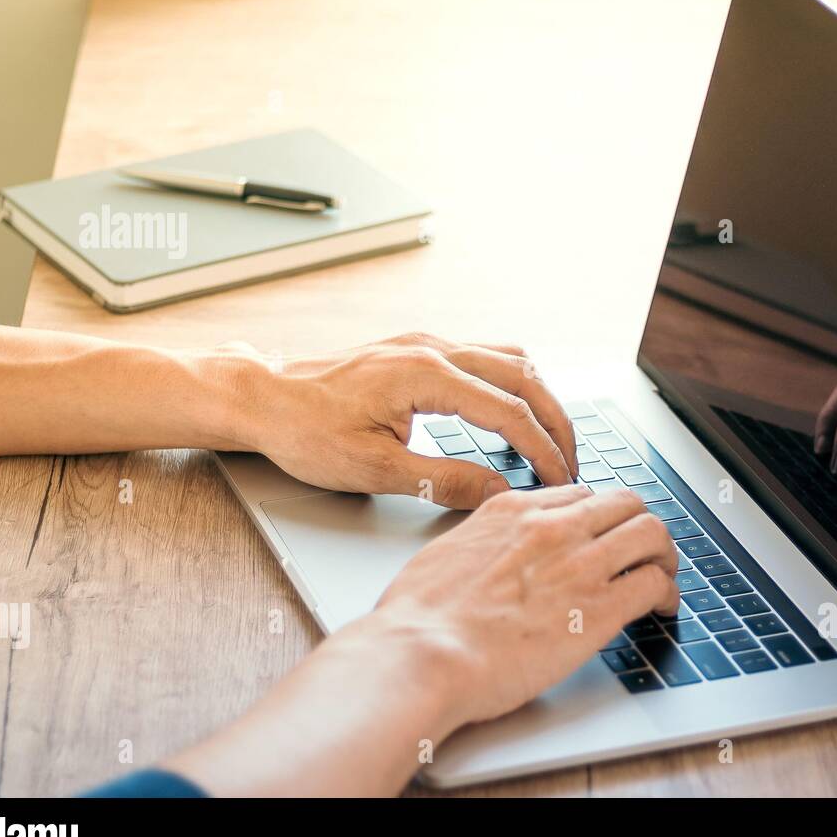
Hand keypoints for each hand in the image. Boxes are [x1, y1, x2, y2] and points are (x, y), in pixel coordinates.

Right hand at [163, 484, 678, 795]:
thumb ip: (481, 543)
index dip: (597, 516)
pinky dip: (668, 592)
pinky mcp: (600, 608)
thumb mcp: (446, 553)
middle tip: (645, 549)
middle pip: (624, 503)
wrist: (421, 654)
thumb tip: (490, 554)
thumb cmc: (418, 619)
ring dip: (664, 553)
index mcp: (512, 511)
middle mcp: (553, 527)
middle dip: (639, 524)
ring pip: (651, 533)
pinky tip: (663, 607)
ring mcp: (581, 564)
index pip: (578, 495)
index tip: (601, 534)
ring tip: (665, 574)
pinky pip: (654, 582)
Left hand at [234, 332, 578, 507]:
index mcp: (426, 375)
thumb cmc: (306, 433)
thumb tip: (500, 494)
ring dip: (540, 398)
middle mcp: (434, 348)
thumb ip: (446, 481)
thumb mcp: (376, 470)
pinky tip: (514, 412)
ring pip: (511, 359)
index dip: (543, 451)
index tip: (560, 482)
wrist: (264, 398)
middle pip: (525, 377)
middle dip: (556, 422)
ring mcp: (428, 342)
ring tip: (552, 440)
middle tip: (572, 464)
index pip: (510, 412)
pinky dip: (514, 385)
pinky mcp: (420, 348)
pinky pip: (487, 356)